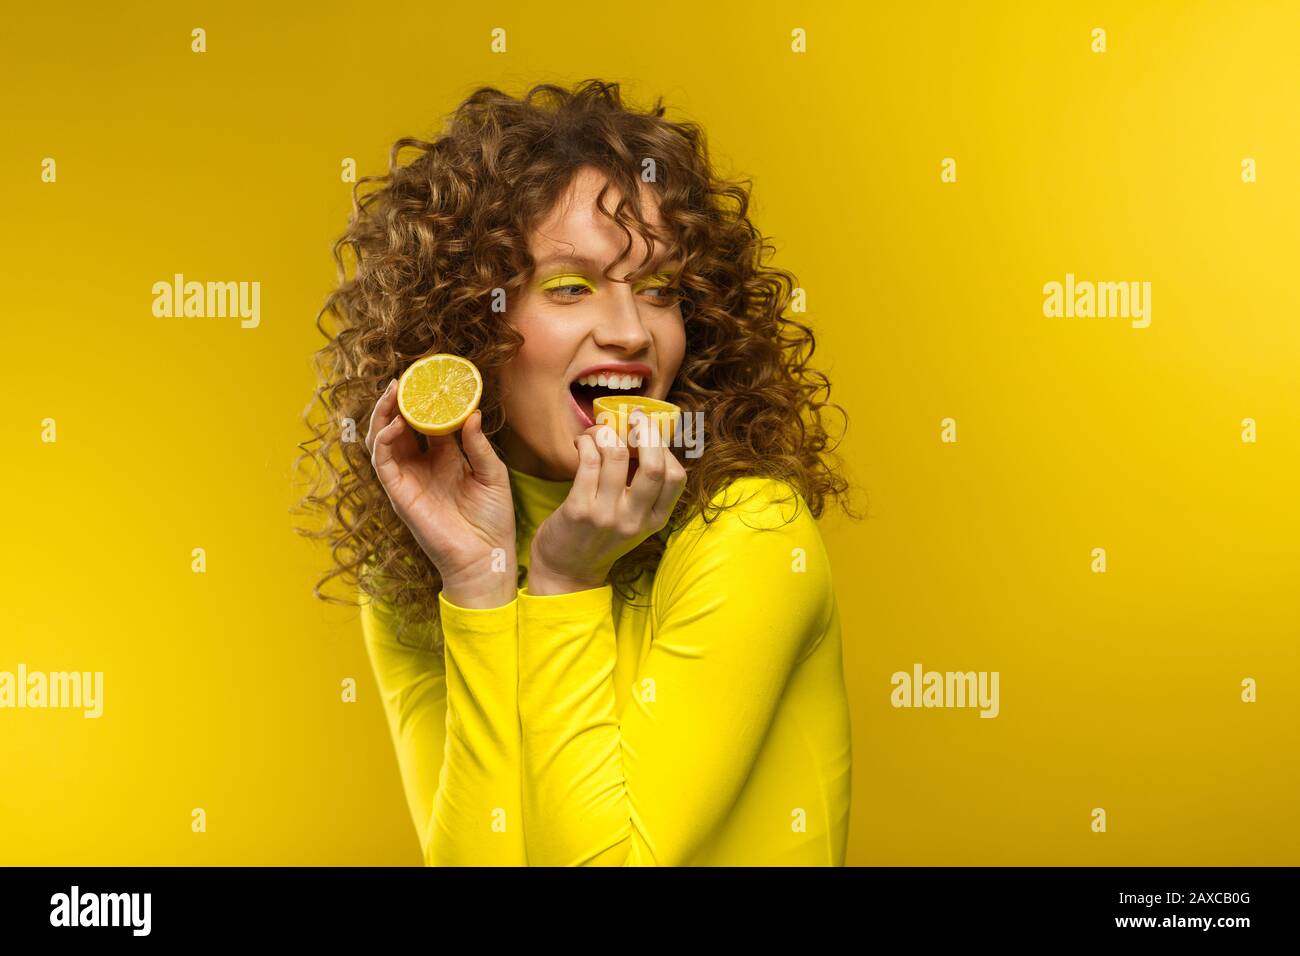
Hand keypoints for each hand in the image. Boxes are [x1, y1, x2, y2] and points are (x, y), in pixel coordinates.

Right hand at [367, 379, 516, 608]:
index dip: (425, 400)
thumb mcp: (493, 474)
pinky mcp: (399, 494)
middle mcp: (423, 465)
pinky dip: (383, 440)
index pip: (428, 421)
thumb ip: (478, 445)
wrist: (486, 557)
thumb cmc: (493, 519)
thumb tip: (470, 413)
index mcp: (446, 457)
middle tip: (404, 378)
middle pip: (400, 425)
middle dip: (399, 400)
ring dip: (384, 414)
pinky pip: (382, 463)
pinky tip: (394, 424)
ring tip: (393, 392)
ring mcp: (408, 478)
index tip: (429, 376)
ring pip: (384, 439)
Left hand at [528, 410, 687, 595]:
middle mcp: (634, 519)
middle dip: (645, 432)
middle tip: (633, 417)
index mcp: (655, 520)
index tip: (650, 432)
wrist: (567, 571)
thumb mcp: (634, 521)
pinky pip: (587, 461)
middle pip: (654, 465)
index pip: (675, 476)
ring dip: (605, 433)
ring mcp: (607, 515)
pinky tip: (581, 444)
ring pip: (615, 455)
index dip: (665, 448)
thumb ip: (644, 491)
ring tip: (597, 432)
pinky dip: (585, 443)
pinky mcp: (579, 510)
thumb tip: (645, 439)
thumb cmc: (600, 539)